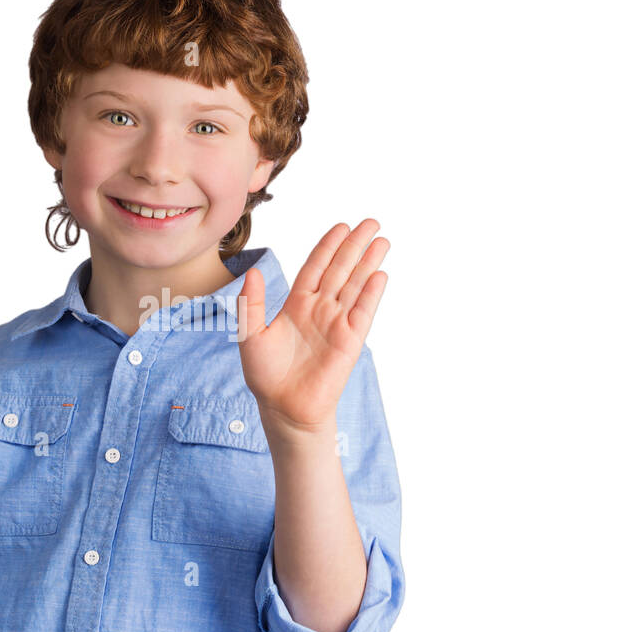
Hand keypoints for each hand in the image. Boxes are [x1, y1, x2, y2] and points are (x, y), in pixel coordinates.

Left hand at [236, 219, 389, 436]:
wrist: (284, 409)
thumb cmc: (266, 375)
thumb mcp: (250, 336)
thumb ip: (251, 304)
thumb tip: (253, 272)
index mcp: (297, 304)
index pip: (316, 267)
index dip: (328, 246)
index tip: (341, 226)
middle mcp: (320, 309)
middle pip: (341, 269)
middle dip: (355, 246)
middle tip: (371, 222)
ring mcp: (337, 323)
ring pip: (355, 285)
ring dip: (368, 262)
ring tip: (382, 240)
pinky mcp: (350, 341)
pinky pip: (363, 312)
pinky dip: (371, 293)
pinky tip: (380, 274)